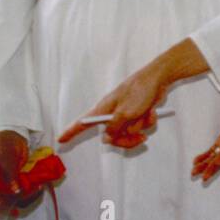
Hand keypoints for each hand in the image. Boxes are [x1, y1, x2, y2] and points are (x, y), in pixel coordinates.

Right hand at [0, 131, 41, 206]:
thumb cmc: (1, 143)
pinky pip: (26, 189)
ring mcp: (10, 182)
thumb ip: (9, 173)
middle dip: (22, 198)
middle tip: (35, 190)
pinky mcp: (20, 179)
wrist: (10, 133)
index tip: (14, 209)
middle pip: (8, 199)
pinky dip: (33, 189)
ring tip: (39, 187)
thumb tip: (15, 191)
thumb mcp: (4, 156)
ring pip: (19, 196)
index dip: (1, 206)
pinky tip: (40, 185)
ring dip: (30, 194)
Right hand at [59, 39, 208, 147]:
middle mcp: (112, 113)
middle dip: (127, 139)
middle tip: (140, 138)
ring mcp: (125, 114)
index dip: (71, 131)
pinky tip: (152, 111)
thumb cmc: (139, 90)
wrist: (158, 79)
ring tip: (147, 114)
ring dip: (141, 127)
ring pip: (129, 133)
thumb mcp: (125, 112)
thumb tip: (106, 139)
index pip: (83, 122)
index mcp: (104, 110)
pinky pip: (140, 126)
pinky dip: (148, 121)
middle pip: (112, 136)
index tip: (60, 140)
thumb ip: (114, 128)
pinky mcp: (136, 114)